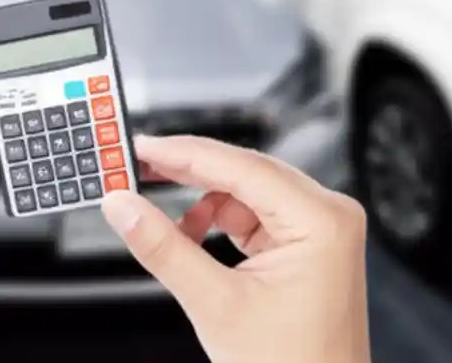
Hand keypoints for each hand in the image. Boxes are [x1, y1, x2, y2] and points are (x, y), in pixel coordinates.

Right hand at [101, 135, 369, 362]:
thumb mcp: (214, 303)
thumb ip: (163, 248)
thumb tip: (123, 206)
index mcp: (321, 222)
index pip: (242, 168)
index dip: (184, 154)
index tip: (142, 147)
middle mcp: (328, 216)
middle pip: (245, 172)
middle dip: (188, 172)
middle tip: (138, 167)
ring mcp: (321, 229)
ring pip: (246, 191)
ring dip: (202, 202)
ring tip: (165, 223)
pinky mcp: (307, 244)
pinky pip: (254, 214)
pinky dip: (219, 221)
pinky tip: (192, 237)